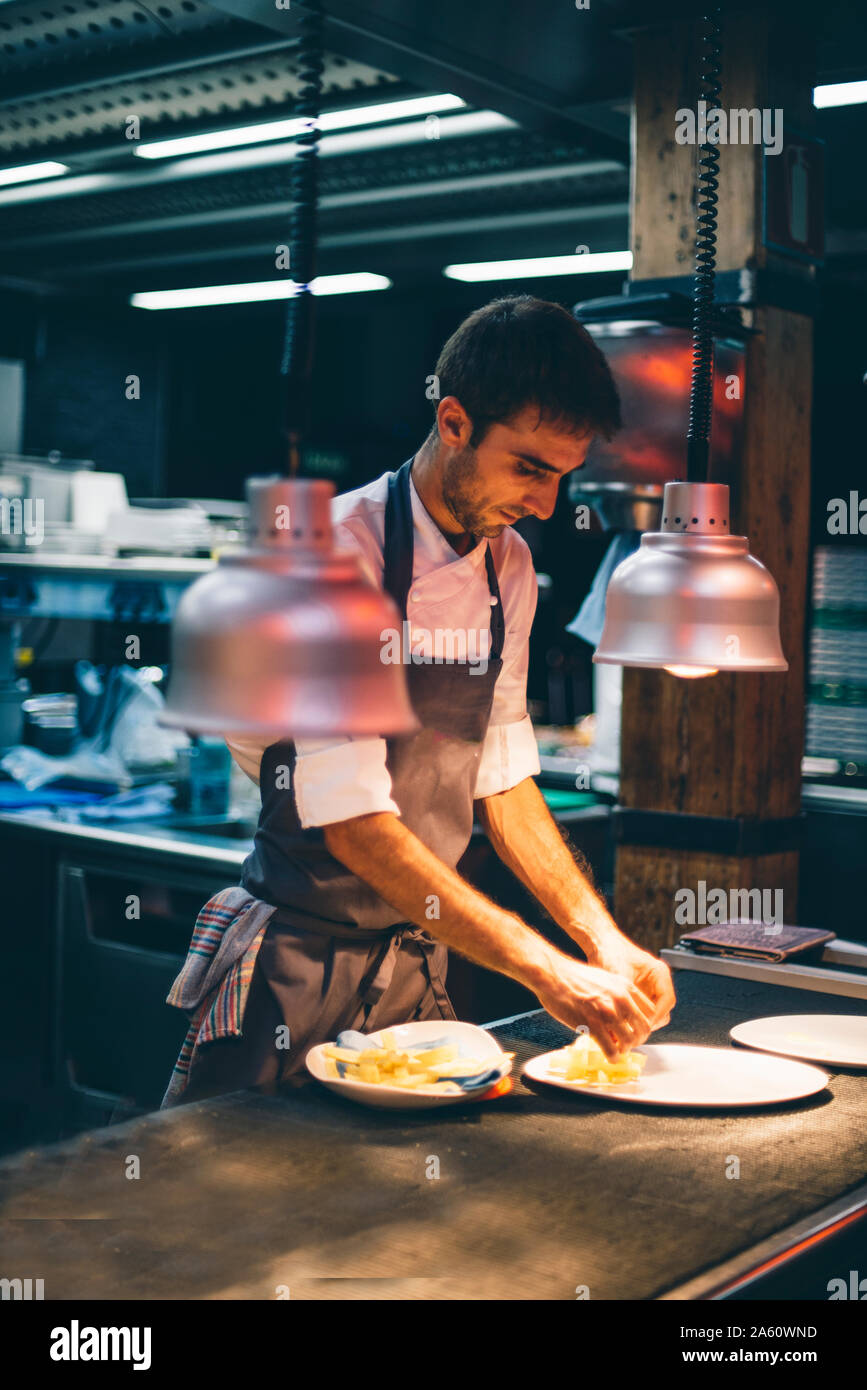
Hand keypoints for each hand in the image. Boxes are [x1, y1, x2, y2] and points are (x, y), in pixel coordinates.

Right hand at [533, 955, 658, 1059]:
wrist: (553, 975)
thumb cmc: (574, 977)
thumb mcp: (605, 979)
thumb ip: (618, 994)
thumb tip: (623, 1012)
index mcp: (625, 987)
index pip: (650, 1012)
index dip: (645, 1025)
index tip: (638, 1031)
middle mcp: (621, 1000)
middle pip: (644, 1028)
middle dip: (639, 1040)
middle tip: (629, 1044)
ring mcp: (607, 1013)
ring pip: (629, 1041)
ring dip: (625, 1049)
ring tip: (618, 1051)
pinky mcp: (593, 1025)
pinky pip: (611, 1048)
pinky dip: (613, 1056)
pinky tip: (609, 1056)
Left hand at [584, 934, 675, 1032]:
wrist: (599, 942)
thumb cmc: (610, 953)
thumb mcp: (621, 977)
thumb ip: (627, 999)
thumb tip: (628, 1023)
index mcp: (660, 973)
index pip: (668, 1001)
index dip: (656, 1016)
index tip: (642, 1026)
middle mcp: (658, 981)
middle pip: (663, 1009)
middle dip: (649, 1022)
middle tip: (634, 1031)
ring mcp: (649, 987)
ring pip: (652, 1012)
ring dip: (641, 1021)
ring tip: (626, 1029)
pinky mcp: (639, 992)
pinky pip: (641, 1010)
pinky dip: (633, 1017)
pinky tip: (620, 1023)